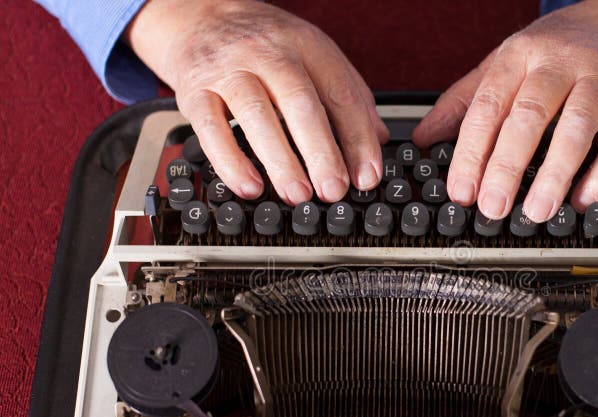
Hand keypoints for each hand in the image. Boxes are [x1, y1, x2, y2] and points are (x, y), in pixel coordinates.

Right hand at [126, 0, 388, 201]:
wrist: (199, 16)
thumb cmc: (263, 43)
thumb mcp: (312, 53)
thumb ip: (347, 93)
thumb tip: (379, 140)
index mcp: (306, 44)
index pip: (340, 93)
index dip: (358, 139)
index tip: (367, 176)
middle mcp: (267, 52)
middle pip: (300, 103)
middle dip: (321, 153)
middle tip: (333, 190)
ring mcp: (228, 69)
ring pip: (256, 116)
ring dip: (281, 162)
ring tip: (298, 195)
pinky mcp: (194, 90)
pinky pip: (211, 128)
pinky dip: (231, 162)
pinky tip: (250, 187)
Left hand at [413, 0, 597, 221]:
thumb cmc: (552, 51)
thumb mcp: (501, 65)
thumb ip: (461, 102)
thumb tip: (423, 138)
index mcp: (518, 57)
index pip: (488, 107)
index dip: (472, 152)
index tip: (462, 190)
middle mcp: (558, 65)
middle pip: (529, 117)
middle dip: (507, 167)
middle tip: (493, 207)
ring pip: (576, 128)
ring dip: (556, 174)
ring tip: (538, 210)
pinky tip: (584, 198)